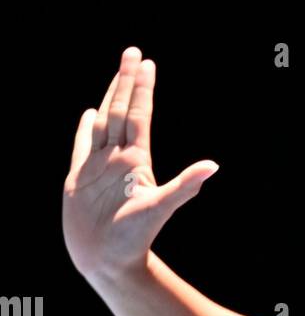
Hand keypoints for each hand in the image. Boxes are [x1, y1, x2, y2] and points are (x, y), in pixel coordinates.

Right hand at [62, 45, 219, 279]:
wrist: (110, 262)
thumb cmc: (135, 240)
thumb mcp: (160, 208)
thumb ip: (185, 186)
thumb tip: (213, 166)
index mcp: (135, 160)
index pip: (139, 116)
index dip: (142, 89)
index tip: (148, 63)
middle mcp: (117, 159)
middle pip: (121, 111)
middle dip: (126, 81)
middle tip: (133, 52)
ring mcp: (99, 168)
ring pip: (104, 122)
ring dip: (109, 96)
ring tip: (116, 74)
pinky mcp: (80, 180)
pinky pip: (82, 147)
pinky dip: (84, 129)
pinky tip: (88, 113)